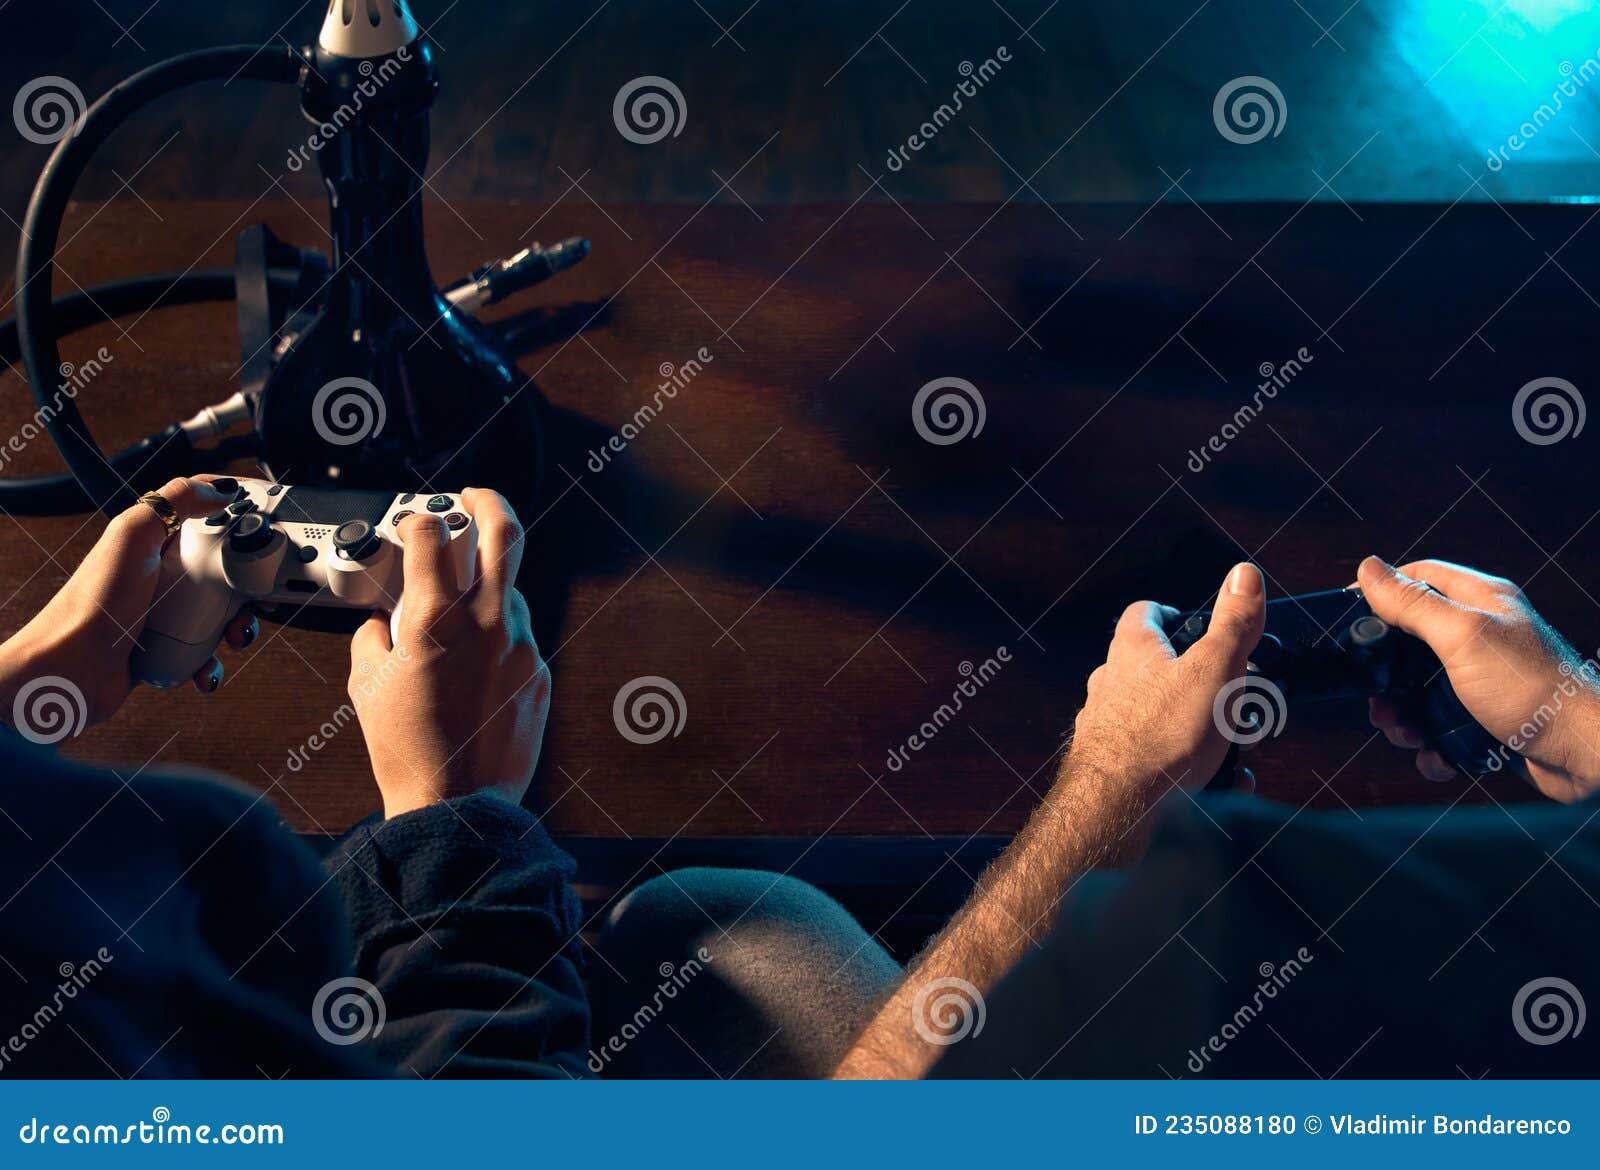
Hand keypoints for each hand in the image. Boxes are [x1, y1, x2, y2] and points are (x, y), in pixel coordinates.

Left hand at [0, 475, 259, 734]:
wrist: (70, 669)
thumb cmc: (92, 601)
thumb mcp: (132, 536)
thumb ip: (173, 502)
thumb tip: (219, 488)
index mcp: (159, 540)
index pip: (210, 517)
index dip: (243, 519)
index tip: (272, 527)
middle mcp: (165, 573)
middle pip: (229, 569)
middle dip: (251, 584)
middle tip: (262, 593)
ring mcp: (168, 611)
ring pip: (224, 614)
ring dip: (238, 628)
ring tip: (232, 635)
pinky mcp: (168, 647)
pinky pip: (205, 654)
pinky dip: (212, 665)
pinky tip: (203, 668)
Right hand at [349, 487, 550, 817]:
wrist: (457, 808)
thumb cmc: (408, 752)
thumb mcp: (365, 686)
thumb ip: (373, 638)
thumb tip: (380, 622)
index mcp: (436, 619)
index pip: (431, 533)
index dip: (418, 518)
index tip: (414, 521)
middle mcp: (487, 623)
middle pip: (503, 532)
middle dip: (488, 503)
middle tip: (473, 498)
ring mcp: (521, 647)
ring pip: (512, 593)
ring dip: (489, 592)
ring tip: (461, 620)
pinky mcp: (540, 675)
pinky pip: (520, 640)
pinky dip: (500, 641)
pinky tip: (477, 670)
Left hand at [1068, 563, 1266, 799]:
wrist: (1117, 807)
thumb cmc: (1162, 735)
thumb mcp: (1214, 668)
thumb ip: (1233, 623)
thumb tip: (1244, 575)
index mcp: (1132, 650)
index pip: (1145, 613)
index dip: (1175, 614)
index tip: (1203, 627)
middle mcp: (1112, 684)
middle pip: (1162, 670)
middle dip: (1207, 687)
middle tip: (1239, 704)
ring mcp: (1109, 726)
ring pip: (1165, 719)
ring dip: (1205, 732)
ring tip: (1236, 751)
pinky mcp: (1114, 766)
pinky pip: (1160, 760)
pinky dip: (1195, 769)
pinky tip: (1221, 783)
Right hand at [1359, 557, 1599, 801]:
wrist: (1584, 752)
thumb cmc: (1534, 688)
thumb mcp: (1463, 636)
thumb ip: (1413, 602)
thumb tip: (1367, 568)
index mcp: (1480, 602)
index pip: (1419, 577)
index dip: (1382, 594)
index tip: (1354, 619)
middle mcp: (1483, 636)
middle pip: (1411, 640)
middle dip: (1387, 674)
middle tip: (1377, 699)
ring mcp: (1485, 678)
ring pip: (1421, 689)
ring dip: (1404, 716)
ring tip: (1406, 734)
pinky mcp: (1488, 717)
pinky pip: (1442, 726)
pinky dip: (1432, 744)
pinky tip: (1435, 753)